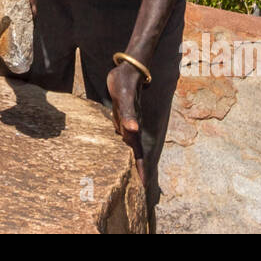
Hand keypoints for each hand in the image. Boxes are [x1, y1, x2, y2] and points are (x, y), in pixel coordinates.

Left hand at [107, 60, 144, 184]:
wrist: (127, 70)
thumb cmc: (125, 84)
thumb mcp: (124, 98)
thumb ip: (127, 114)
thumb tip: (132, 130)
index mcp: (133, 127)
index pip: (137, 154)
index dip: (140, 170)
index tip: (143, 188)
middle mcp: (131, 128)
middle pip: (134, 154)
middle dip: (136, 171)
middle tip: (136, 190)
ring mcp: (126, 123)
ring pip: (128, 147)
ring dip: (129, 161)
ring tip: (128, 177)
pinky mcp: (121, 117)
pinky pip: (121, 136)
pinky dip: (121, 147)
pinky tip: (117, 152)